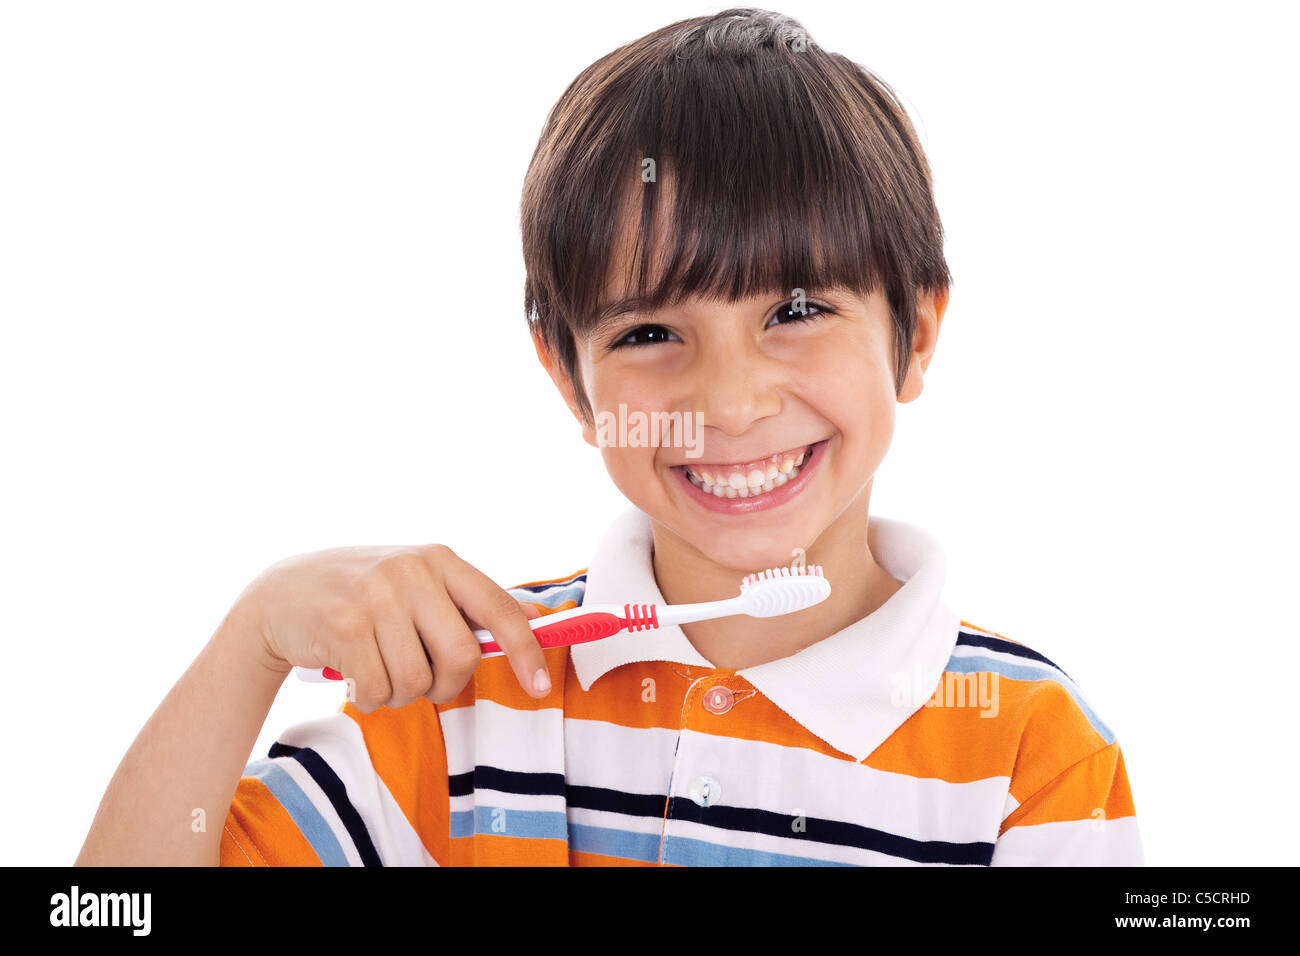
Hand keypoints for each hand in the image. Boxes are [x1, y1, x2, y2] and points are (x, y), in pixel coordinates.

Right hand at [232, 544, 549, 708]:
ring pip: (417, 680)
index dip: (526, 651)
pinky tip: (355, 674)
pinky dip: (370, 696)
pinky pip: (379, 690)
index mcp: (440, 559)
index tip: (540, 686)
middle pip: (461, 656)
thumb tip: (530, 621)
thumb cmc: (362, 596)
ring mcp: (377, 596)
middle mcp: (413, 571)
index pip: (499, 609)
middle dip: (445, 685)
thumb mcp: (416, 583)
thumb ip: (466, 603)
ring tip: (379, 670)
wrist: (281, 595)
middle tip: (423, 681)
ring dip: (400, 693)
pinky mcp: (345, 626)